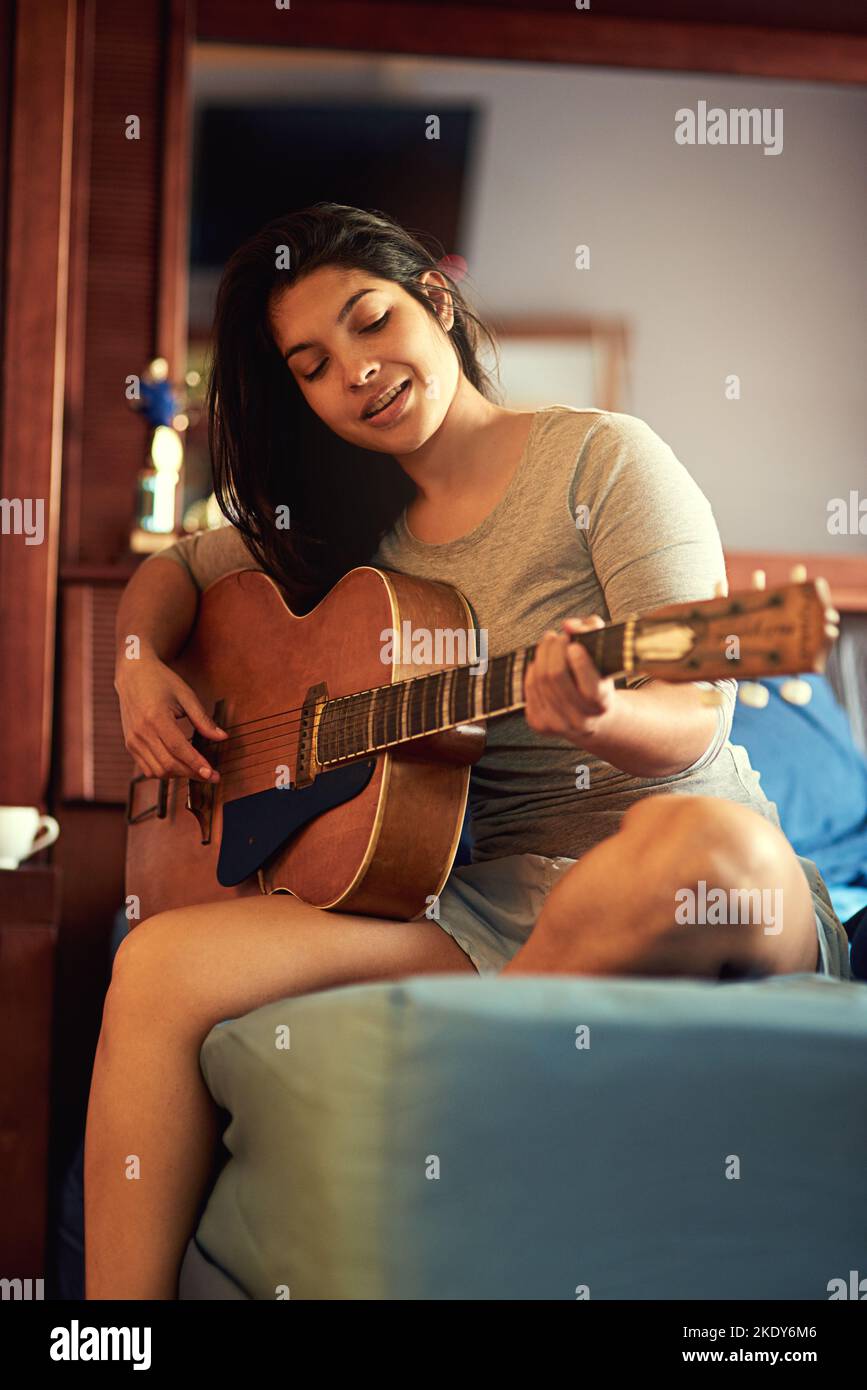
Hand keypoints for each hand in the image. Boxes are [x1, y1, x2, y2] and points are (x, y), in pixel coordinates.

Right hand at [114, 654, 227, 781]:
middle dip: (192, 774)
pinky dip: (165, 772)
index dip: (196, 764)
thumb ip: (203, 720)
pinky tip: (179, 766)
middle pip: (168, 764)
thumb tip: (223, 737)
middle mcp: (141, 732)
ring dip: (179, 775)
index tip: (212, 774)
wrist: (133, 674)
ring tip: (197, 770)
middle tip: (212, 776)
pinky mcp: (130, 745)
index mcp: (155, 718)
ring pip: (157, 771)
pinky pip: (147, 768)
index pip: (178, 749)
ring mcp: (133, 740)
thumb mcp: (186, 696)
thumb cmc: (162, 682)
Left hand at [524, 615, 616, 742]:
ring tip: (549, 643)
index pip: (590, 686)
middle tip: (557, 637)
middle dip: (553, 650)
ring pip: (539, 681)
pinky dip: (533, 671)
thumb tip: (568, 625)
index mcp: (602, 703)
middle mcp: (581, 719)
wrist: (593, 718)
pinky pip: (529, 689)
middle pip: (556, 676)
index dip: (580, 663)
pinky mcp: (540, 725)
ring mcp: (559, 725)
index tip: (574, 646)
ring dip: (541, 656)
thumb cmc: (599, 679)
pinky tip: (541, 663)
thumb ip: (593, 631)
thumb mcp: (605, 655)